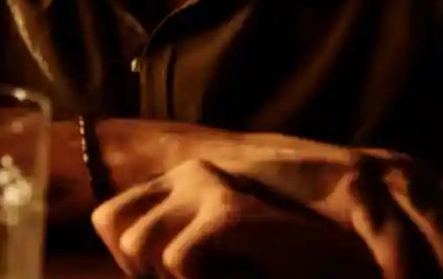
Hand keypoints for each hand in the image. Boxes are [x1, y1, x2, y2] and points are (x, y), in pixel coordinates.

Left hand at [91, 158, 380, 277]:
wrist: (336, 250)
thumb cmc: (269, 260)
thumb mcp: (208, 250)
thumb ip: (169, 245)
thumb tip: (125, 260)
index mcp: (177, 181)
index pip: (106, 219)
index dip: (125, 260)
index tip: (165, 276)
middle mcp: (188, 174)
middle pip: (118, 233)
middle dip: (142, 272)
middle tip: (193, 276)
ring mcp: (208, 187)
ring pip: (141, 246)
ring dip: (170, 277)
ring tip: (215, 274)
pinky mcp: (228, 211)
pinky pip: (177, 258)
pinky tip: (235, 273)